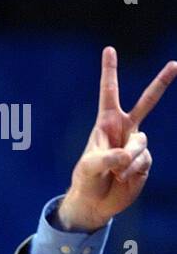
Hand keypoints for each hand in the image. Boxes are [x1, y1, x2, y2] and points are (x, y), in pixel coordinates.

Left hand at [58, 46, 176, 231]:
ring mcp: (136, 145)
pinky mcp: (144, 161)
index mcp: (107, 123)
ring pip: (141, 143)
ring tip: (115, 172)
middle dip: (161, 83)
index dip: (109, 72)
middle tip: (175, 64)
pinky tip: (122, 178)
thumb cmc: (86, 180)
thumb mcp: (89, 168)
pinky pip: (143, 161)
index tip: (108, 49)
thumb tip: (129, 155)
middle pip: (147, 102)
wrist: (95, 203)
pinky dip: (132, 171)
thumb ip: (107, 158)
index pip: (109, 93)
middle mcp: (125, 129)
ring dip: (128, 159)